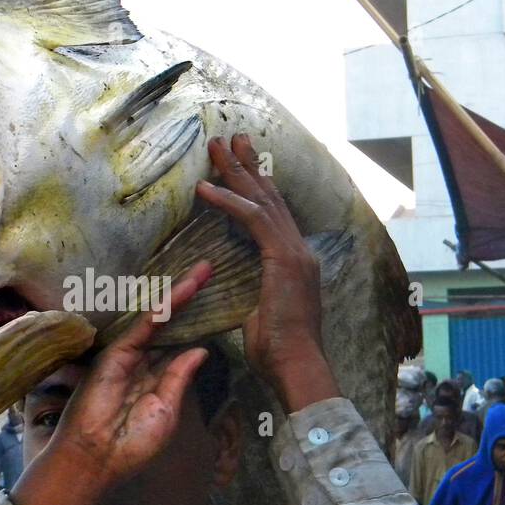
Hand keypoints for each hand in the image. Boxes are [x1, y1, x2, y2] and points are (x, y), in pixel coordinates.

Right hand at [11, 262, 212, 504]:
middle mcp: (144, 362)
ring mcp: (129, 356)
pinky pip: (142, 328)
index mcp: (158, 378)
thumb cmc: (131, 444)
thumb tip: (201, 349)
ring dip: (180, 295)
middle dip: (190, 297)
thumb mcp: (167, 411)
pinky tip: (179, 293)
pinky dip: (160, 310)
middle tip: (210, 269)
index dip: (199, 322)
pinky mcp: (116, 354)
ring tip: (202, 272)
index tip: (220, 302)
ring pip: (159, 319)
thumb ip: (179, 378)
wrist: (98, 459)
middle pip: (172, 323)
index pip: (181, 343)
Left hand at [195, 135, 340, 412]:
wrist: (296, 366)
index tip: (241, 166)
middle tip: (232, 138)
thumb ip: (247, 293)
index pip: (273, 215)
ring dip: (237, 172)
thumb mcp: (256, 314)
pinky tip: (206, 187)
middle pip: (271, 197)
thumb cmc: (276, 352)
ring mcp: (294, 252)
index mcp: (294, 262)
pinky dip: (228, 201)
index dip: (257, 187)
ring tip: (217, 146)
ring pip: (262, 200)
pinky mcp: (283, 258)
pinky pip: (252, 219)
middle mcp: (298, 250)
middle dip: (249, 165)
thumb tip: (226, 290)